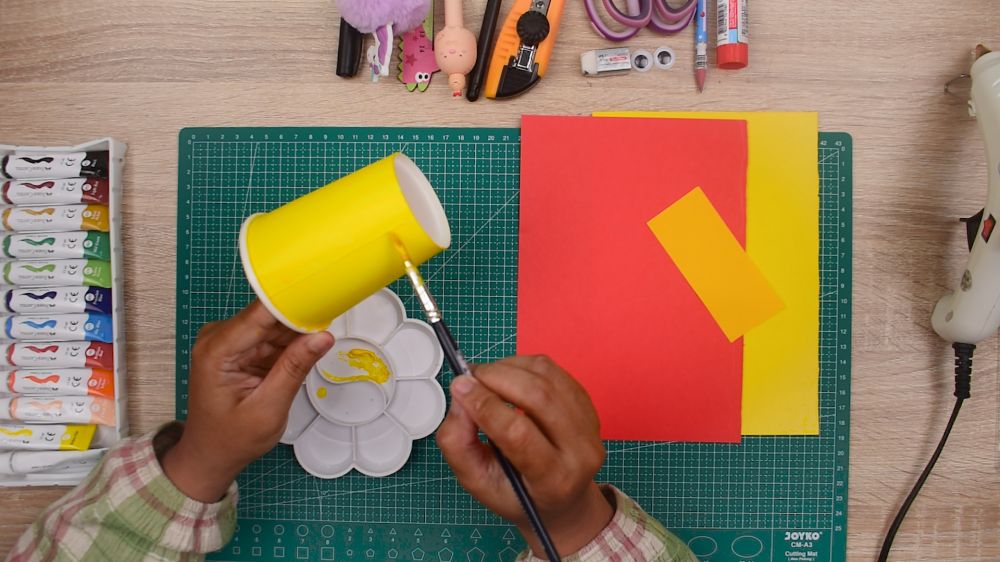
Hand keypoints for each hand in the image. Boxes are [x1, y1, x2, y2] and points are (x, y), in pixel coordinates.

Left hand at [162, 301, 333, 501]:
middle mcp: (217, 339)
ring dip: (296, 333)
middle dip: (300, 319)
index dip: (294, 304)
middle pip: (268, 315)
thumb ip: (294, 369)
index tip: (323, 299)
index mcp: (216, 351)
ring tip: (317, 342)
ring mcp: (228, 342)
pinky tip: (302, 351)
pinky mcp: (239, 348)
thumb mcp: (268, 408)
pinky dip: (289, 343)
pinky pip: (271, 335)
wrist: (210, 455)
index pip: (261, 314)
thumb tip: (321, 337)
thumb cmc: (229, 439)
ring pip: (273, 324)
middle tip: (328, 326)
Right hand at [437, 356, 613, 555]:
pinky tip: (508, 378)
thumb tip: (461, 399)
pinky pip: (553, 371)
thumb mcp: (478, 482)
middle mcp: (579, 451)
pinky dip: (524, 365)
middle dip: (495, 378)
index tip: (460, 388)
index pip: (518, 433)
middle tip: (470, 378)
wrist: (562, 499)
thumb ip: (458, 444)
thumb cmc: (519, 494)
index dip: (485, 405)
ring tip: (486, 379)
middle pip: (538, 396)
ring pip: (546, 376)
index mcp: (553, 480)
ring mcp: (589, 425)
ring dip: (508, 367)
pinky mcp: (587, 404)